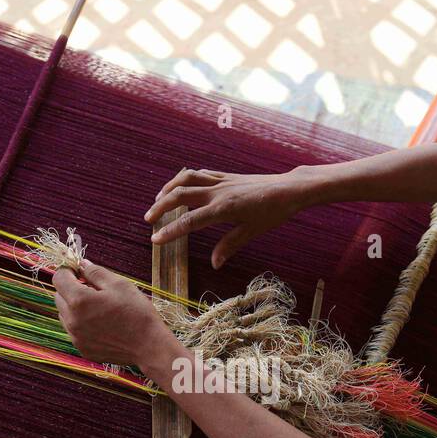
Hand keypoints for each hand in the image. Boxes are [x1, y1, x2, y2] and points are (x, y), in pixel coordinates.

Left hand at [52, 261, 175, 368]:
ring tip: (98, 307)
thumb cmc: (137, 313)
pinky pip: (73, 331)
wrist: (149, 346)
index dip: (68, 271)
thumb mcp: (119, 284)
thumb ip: (95, 272)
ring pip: (64, 314)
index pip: (59, 278)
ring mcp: (76, 337)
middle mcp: (72, 320)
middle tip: (92, 289)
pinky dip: (81, 323)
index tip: (79, 271)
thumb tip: (82, 264)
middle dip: (70, 288)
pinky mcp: (82, 348)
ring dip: (74, 307)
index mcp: (79, 300)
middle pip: (58, 296)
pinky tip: (101, 323)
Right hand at [144, 166, 321, 268]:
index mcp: (223, 209)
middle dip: (161, 207)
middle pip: (180, 195)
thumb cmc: (273, 211)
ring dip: (169, 189)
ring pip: (186, 179)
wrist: (288, 189)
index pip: (189, 221)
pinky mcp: (225, 176)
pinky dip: (184, 180)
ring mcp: (220, 181)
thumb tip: (214, 263)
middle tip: (148, 220)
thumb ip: (230, 245)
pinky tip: (179, 188)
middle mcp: (218, 192)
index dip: (170, 231)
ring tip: (157, 201)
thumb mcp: (252, 231)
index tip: (155, 240)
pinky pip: (199, 174)